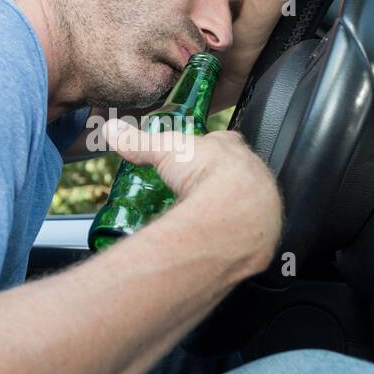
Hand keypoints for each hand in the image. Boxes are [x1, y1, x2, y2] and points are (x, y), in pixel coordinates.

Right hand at [103, 119, 283, 272]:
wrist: (235, 209)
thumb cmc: (210, 172)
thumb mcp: (165, 150)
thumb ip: (138, 142)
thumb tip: (113, 130)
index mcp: (232, 148)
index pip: (225, 141)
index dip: (211, 147)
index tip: (198, 155)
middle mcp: (251, 173)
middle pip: (238, 173)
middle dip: (220, 182)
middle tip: (197, 192)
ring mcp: (259, 202)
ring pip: (246, 204)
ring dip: (228, 210)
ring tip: (204, 220)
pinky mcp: (259, 232)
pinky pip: (247, 233)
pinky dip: (231, 237)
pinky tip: (214, 242)